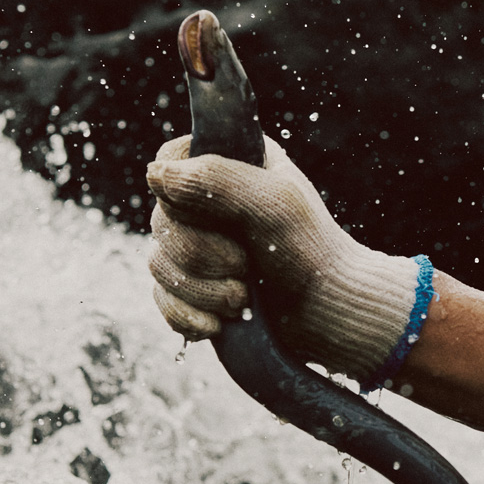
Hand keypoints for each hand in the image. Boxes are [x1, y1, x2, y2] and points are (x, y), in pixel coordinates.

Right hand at [145, 135, 419, 385]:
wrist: (327, 316)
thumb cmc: (310, 254)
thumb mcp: (273, 205)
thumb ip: (216, 180)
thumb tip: (156, 174)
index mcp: (232, 164)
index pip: (172, 158)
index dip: (182, 192)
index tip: (219, 216)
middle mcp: (208, 201)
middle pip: (162, 220)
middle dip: (202, 255)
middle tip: (246, 267)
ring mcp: (198, 247)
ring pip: (158, 263)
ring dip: (202, 290)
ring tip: (243, 299)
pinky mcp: (193, 289)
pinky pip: (162, 298)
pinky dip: (187, 315)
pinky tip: (218, 325)